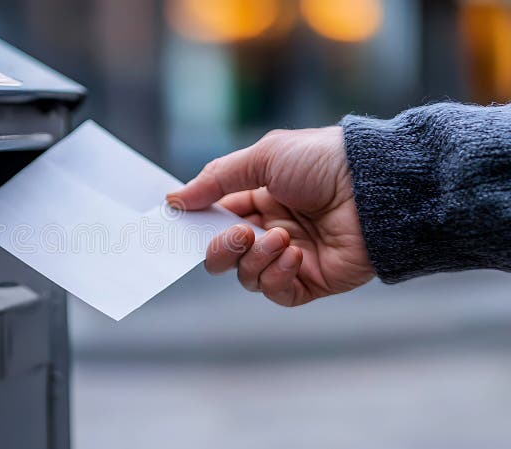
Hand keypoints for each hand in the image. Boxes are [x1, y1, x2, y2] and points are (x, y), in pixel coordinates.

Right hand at [167, 127, 374, 305]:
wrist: (377, 185)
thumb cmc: (325, 161)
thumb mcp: (264, 157)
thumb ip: (217, 179)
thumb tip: (175, 199)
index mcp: (260, 199)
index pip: (216, 220)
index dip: (198, 225)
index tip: (182, 224)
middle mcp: (272, 229)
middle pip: (224, 255)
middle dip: (222, 249)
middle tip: (239, 233)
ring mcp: (291, 256)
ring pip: (247, 276)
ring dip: (257, 259)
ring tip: (283, 238)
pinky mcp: (312, 280)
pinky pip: (278, 292)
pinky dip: (277, 277)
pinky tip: (294, 255)